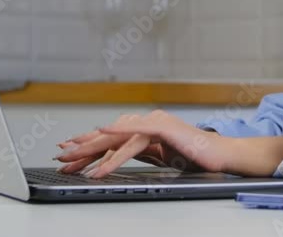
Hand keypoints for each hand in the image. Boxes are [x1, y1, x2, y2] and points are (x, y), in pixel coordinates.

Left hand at [53, 110, 232, 177]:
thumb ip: (140, 152)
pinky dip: (117, 138)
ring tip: (75, 161)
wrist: (221, 156)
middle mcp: (147, 121)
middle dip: (82, 148)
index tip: (68, 154)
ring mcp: (155, 122)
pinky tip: (101, 138)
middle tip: (61, 156)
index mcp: (146, 128)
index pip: (111, 138)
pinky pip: (136, 135)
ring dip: (94, 150)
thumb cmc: (195, 157)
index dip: (88, 145)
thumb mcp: (160, 156)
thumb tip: (117, 156)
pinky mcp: (164, 127)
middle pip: (109, 136)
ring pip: (118, 137)